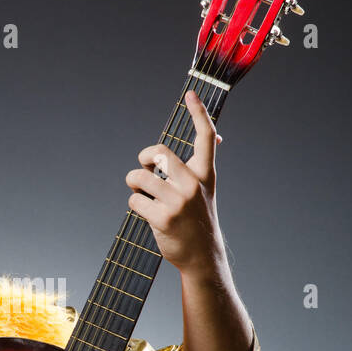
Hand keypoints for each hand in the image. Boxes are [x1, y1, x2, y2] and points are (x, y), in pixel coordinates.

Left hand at [125, 90, 225, 275]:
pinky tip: (147, 214)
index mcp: (204, 175)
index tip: (191, 95)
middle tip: (143, 172)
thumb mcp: (204, 190)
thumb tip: (217, 137)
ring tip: (142, 194)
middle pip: (159, 152)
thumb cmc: (197, 220)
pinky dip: (135, 205)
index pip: (206, 137)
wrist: (202, 256)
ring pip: (139, 177)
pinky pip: (134, 199)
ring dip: (134, 184)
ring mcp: (178, 201)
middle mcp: (193, 184)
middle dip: (143, 159)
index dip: (199, 113)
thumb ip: (198, 166)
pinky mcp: (163, 217)